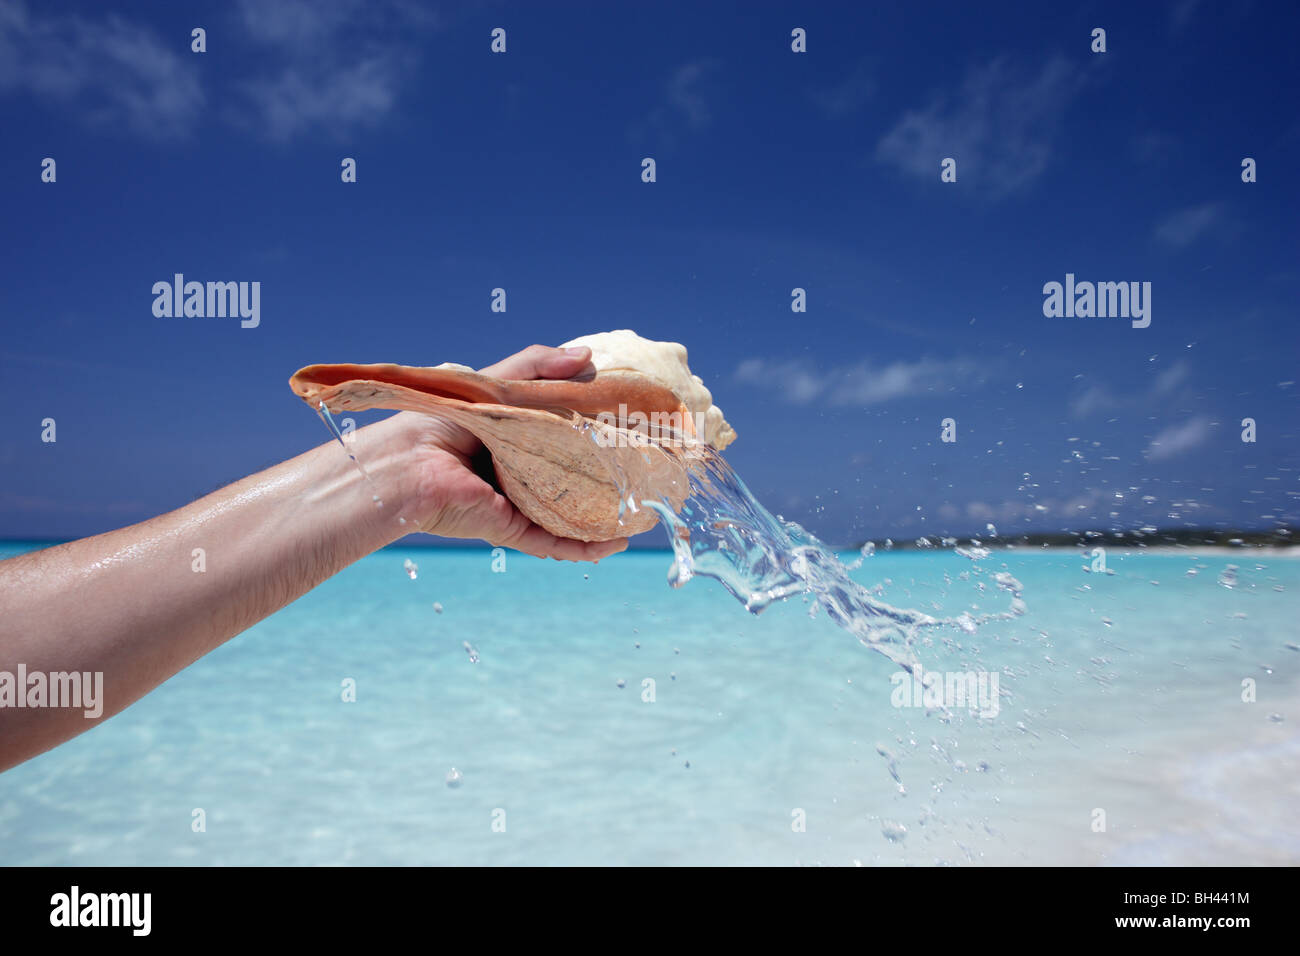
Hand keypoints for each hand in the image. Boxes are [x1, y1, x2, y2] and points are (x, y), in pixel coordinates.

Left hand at [379, 344, 629, 561]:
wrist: (408, 463)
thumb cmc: (441, 419)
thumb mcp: (496, 384)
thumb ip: (538, 368)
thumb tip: (588, 356)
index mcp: (511, 440)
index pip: (559, 439)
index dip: (592, 433)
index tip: (626, 427)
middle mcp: (515, 474)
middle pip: (568, 477)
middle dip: (604, 478)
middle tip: (642, 469)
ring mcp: (515, 504)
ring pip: (569, 515)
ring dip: (603, 518)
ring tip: (639, 512)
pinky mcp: (512, 529)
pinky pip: (556, 542)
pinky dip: (587, 547)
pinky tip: (616, 542)